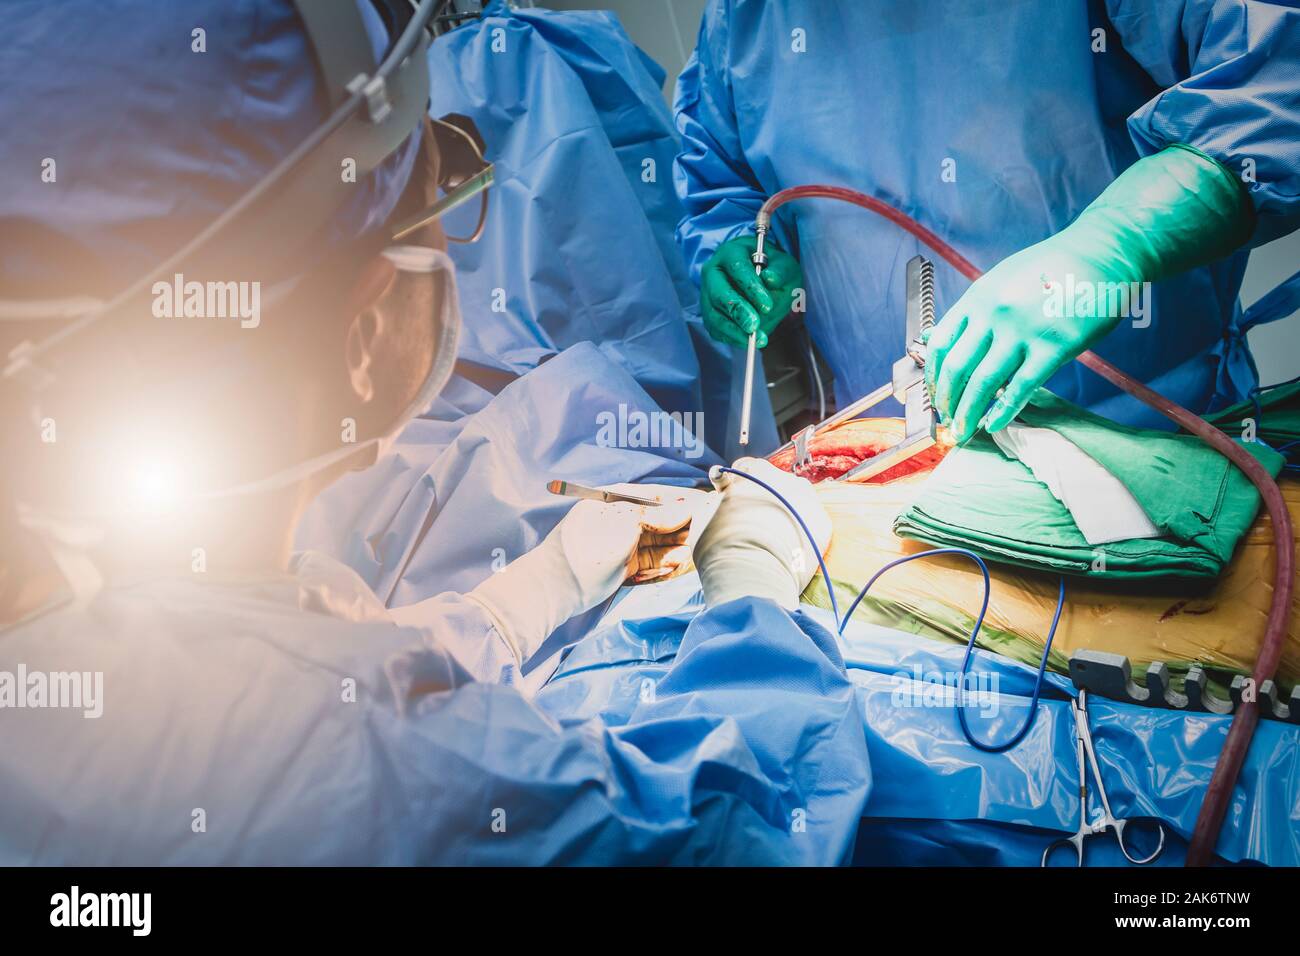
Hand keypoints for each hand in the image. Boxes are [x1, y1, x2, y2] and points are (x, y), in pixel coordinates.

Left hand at [556, 486, 695, 595]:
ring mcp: (625, 541)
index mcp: (618, 499)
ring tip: (686, 558)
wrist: (555, 589)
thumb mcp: (624, 525)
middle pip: (665, 520)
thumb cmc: (586, 551)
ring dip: (677, 550)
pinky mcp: (627, 562)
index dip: (686, 501)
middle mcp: (623, 517)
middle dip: (684, 530)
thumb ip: (658, 515)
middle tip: (703, 538)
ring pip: (663, 542)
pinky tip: (676, 566)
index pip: (660, 496)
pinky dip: (666, 564)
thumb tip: (686, 508)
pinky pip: (654, 559)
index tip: (711, 505)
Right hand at [694, 458, 830, 609]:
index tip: (732, 498)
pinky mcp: (823, 524)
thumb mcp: (703, 518)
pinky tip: (788, 548)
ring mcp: (809, 500)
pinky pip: (809, 522)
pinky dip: (800, 531)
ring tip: (772, 538)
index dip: (737, 484)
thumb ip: (713, 501)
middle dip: (764, 498)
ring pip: (795, 501)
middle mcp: (786, 479)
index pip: (746, 467)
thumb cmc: (721, 548)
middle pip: (774, 483)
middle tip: (751, 523)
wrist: (754, 581)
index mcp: (755, 472)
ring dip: (785, 512)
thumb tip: (718, 499)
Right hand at [701, 235, 801, 347]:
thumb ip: (781, 271)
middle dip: (738, 312)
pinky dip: (731, 338)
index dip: (751, 288)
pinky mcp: (710, 314)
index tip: (768, 305)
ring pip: (714, 315)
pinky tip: (748, 342)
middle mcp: (713, 273)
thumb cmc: (772, 269)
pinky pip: (716, 329)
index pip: (737, 268)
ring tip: (756, 340)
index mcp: (731, 253)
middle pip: (719, 294)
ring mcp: (708, 295)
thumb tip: (770, 279)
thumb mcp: (784, 265)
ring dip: (735, 330)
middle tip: (755, 326)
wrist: (762, 280)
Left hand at [925, 144, 1250, 443]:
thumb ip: (970, 312)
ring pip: (984, 382)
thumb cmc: (1050, 268)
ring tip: (962, 431)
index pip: (940, 344)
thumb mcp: (1000, 280)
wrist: (1100, 253)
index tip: (933, 394)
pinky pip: (1021, 387)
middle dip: (946, 401)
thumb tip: (930, 338)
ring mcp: (1023, 331)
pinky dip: (1003, 411)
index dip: (932, 375)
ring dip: (968, 412)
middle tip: (945, 420)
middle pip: (957, 368)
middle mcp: (994, 314)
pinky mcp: (1054, 346)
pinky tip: (993, 425)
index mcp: (978, 298)